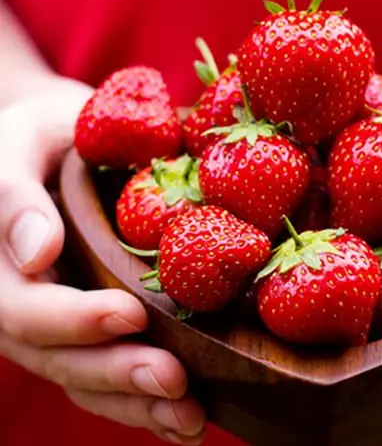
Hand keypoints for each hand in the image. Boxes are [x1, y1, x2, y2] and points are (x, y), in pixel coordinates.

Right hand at [0, 83, 205, 444]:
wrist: (64, 148)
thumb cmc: (45, 137)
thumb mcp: (22, 145)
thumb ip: (16, 197)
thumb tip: (36, 253)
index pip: (26, 308)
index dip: (74, 319)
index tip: (131, 313)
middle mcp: (23, 309)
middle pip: (61, 359)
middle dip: (118, 374)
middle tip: (175, 382)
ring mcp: (57, 329)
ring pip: (88, 381)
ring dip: (139, 406)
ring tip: (190, 419)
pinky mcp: (91, 333)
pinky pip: (111, 378)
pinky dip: (146, 404)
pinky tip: (187, 420)